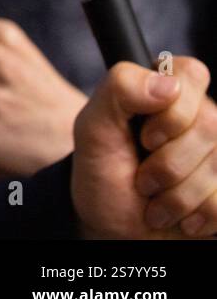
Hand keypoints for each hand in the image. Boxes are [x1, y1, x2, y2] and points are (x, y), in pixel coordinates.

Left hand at [73, 57, 216, 237]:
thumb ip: (119, 90)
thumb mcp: (92, 128)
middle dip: (166, 163)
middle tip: (141, 176)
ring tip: (153, 199)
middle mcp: (201, 116)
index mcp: (168, 90)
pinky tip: (179, 216)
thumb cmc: (102, 170)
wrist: (112, 223)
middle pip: (209, 125)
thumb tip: (166, 84)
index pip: (192, 74)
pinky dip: (197, 215)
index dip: (171, 112)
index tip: (144, 137)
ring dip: (176, 195)